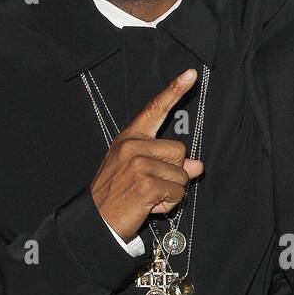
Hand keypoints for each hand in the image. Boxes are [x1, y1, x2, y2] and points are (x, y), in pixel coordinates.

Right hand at [90, 69, 204, 241]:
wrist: (96, 220)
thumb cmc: (117, 194)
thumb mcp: (139, 172)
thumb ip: (167, 163)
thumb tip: (197, 165)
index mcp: (130, 138)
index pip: (155, 110)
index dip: (174, 91)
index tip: (191, 74)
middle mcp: (133, 146)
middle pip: (180, 151)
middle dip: (173, 172)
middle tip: (150, 185)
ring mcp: (138, 164)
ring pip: (182, 174)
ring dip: (172, 191)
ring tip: (148, 197)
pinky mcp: (146, 183)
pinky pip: (177, 192)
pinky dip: (168, 204)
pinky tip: (149, 206)